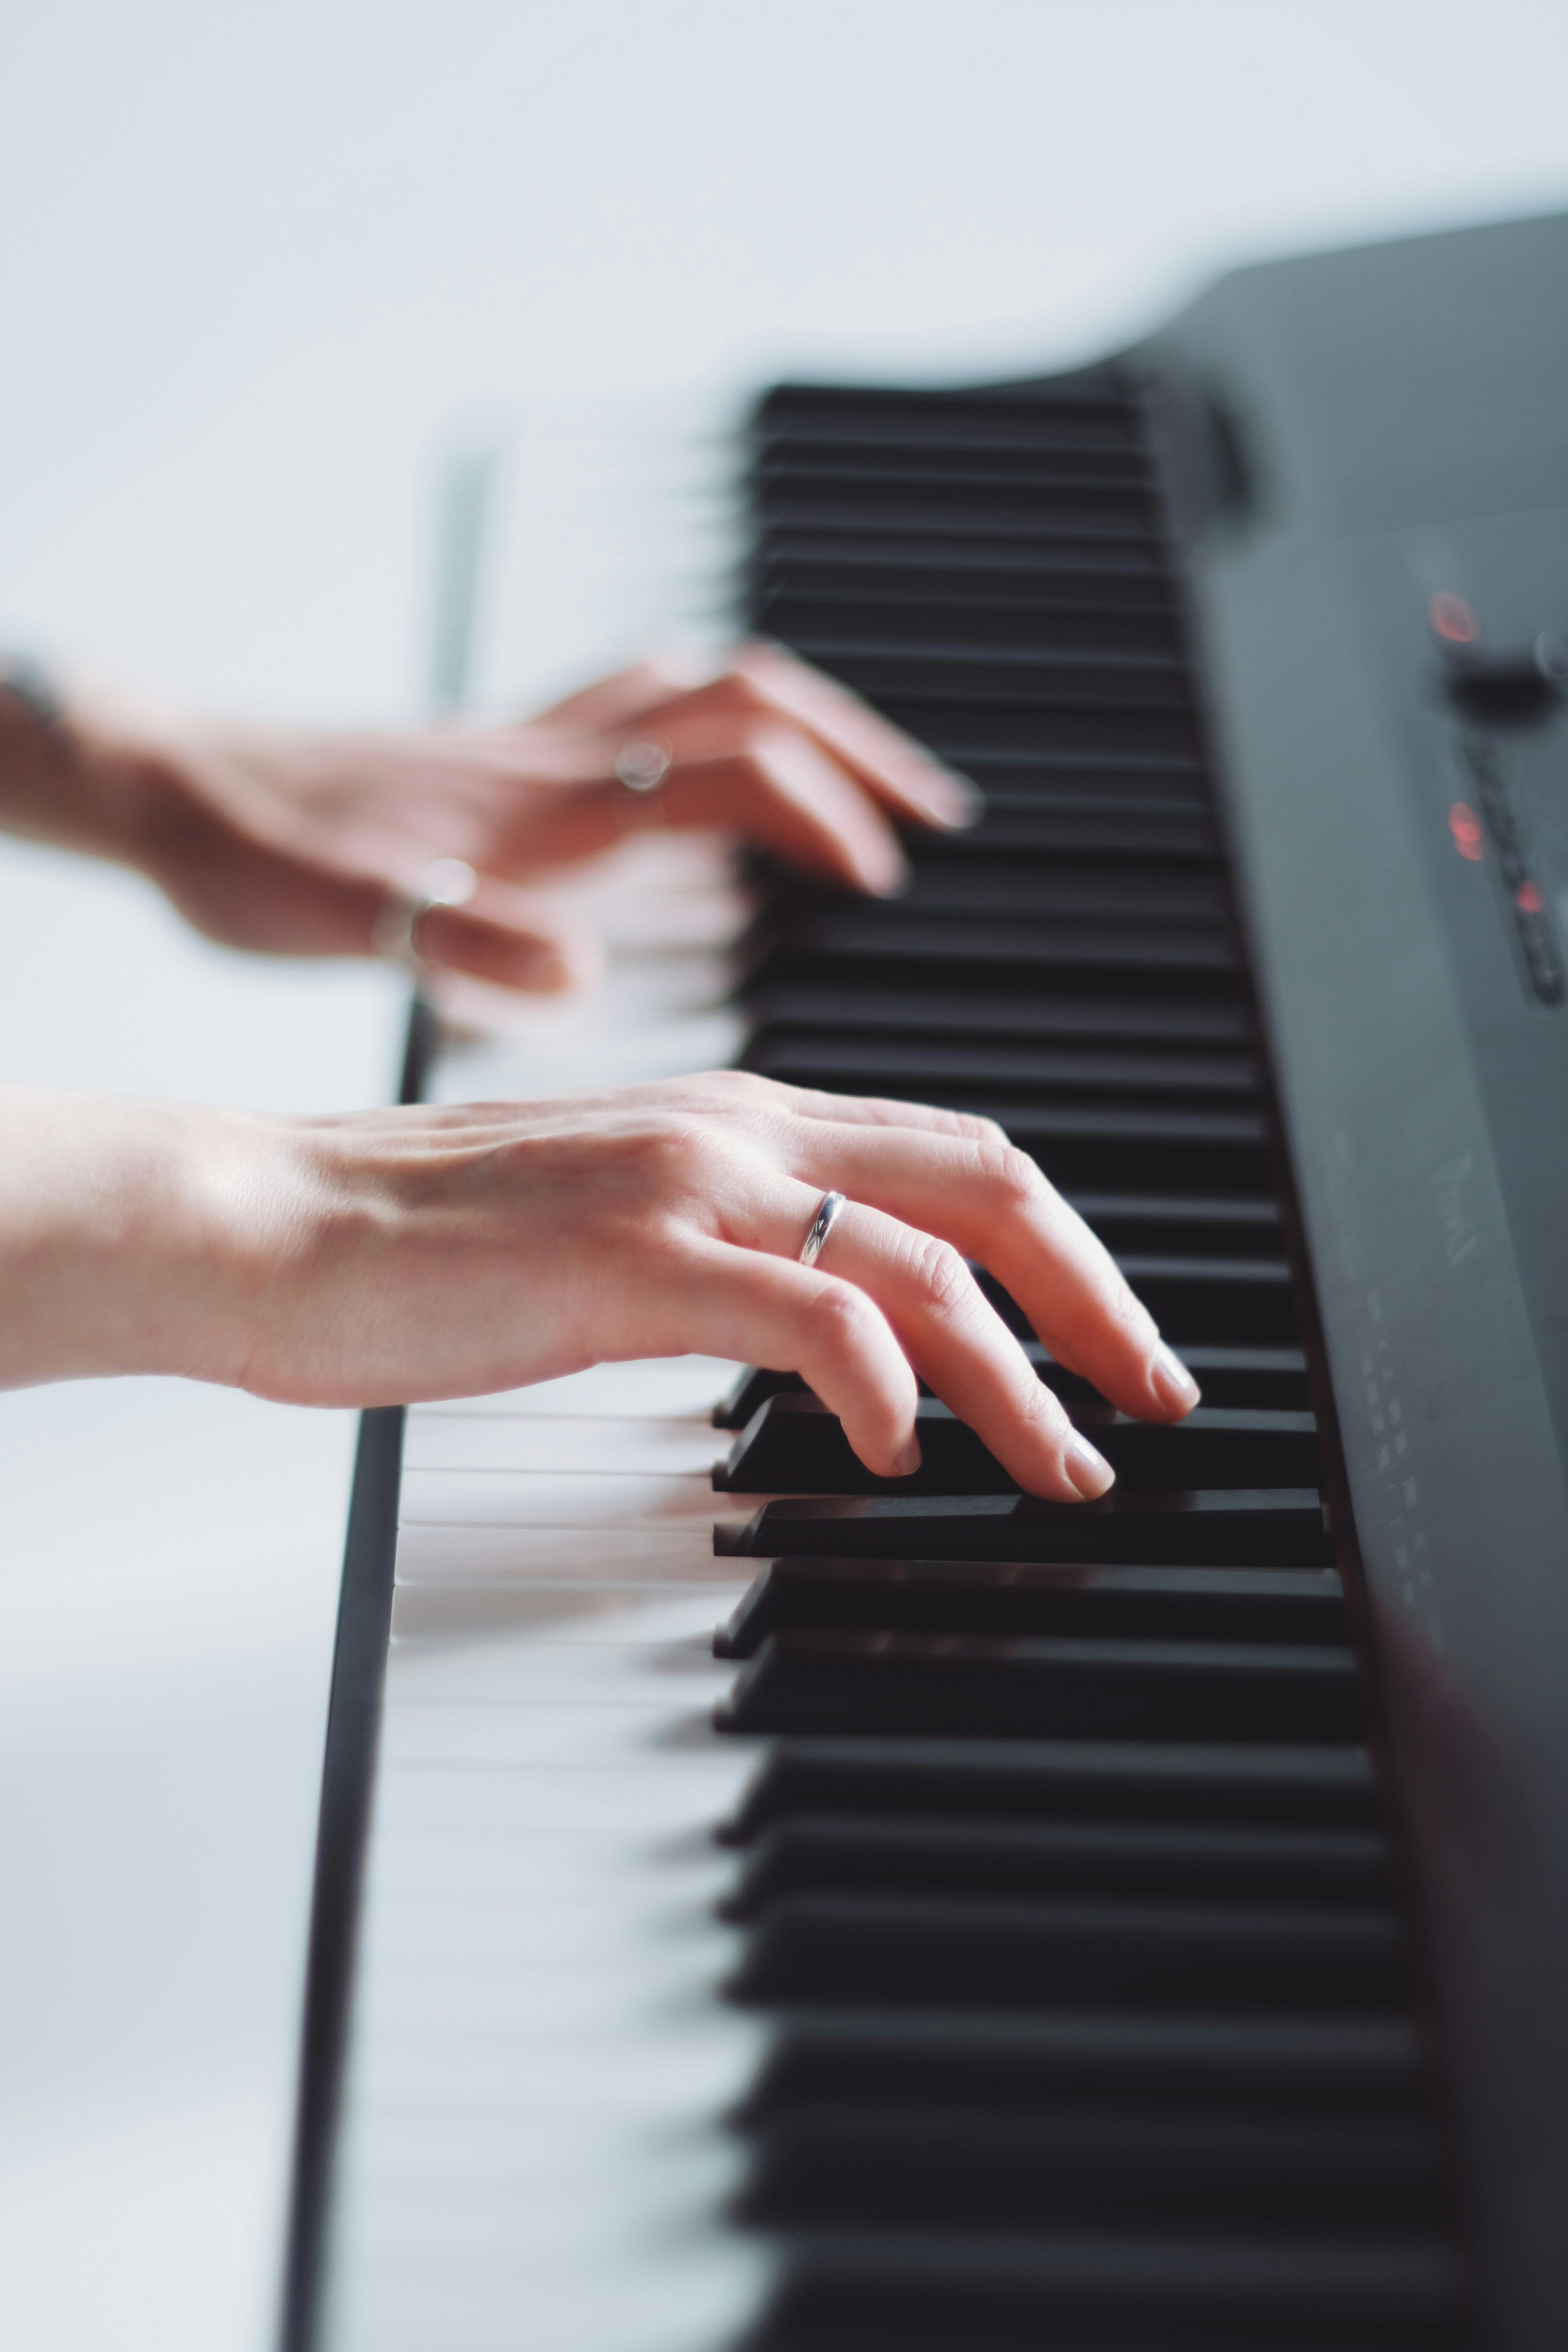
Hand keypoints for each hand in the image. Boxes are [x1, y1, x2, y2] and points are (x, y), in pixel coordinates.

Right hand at [1, 1075, 1198, 1500]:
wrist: (263, 1218)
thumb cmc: (410, 1240)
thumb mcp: (602, 1222)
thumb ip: (715, 1249)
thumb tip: (809, 1322)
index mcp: (733, 1116)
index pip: (952, 1156)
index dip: (1060, 1246)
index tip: (1109, 1336)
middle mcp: (734, 1128)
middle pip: (987, 1182)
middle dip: (1095, 1296)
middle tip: (1152, 1397)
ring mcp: (686, 1184)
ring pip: (924, 1261)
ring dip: (1018, 1373)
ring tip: (1059, 1463)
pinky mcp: (631, 1259)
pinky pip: (814, 1314)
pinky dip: (888, 1384)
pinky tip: (902, 1452)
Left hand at [29, 645, 975, 993]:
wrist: (160, 781)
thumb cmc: (242, 848)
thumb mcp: (336, 914)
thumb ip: (454, 938)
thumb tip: (580, 970)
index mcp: (538, 802)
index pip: (727, 766)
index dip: (821, 808)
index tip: (885, 873)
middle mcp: (551, 759)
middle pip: (743, 703)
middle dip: (851, 751)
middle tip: (930, 816)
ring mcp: (530, 749)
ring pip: (701, 694)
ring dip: (796, 732)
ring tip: (863, 796)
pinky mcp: (501, 760)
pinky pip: (641, 716)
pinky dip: (711, 739)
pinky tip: (720, 799)